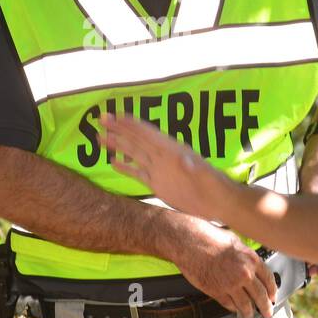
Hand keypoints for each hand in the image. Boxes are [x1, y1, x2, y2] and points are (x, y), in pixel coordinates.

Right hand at [101, 113, 227, 220]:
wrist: (217, 203)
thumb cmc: (214, 186)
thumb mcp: (204, 175)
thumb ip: (193, 167)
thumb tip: (183, 159)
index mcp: (171, 150)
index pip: (147, 133)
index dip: (131, 124)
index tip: (115, 115)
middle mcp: (162, 157)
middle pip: (137, 139)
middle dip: (119, 129)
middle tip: (100, 119)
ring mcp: (159, 170)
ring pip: (134, 154)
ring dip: (118, 145)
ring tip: (100, 138)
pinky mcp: (157, 184)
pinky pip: (138, 173)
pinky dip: (125, 167)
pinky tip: (113, 162)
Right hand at [174, 216, 276, 317]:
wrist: (189, 242)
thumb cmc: (209, 236)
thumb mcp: (234, 241)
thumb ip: (245, 255)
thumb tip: (250, 264)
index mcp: (251, 259)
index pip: (268, 279)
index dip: (272, 290)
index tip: (273, 296)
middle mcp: (244, 274)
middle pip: (260, 296)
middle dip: (266, 306)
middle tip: (268, 312)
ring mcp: (230, 284)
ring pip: (245, 304)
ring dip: (249, 312)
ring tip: (250, 315)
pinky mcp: (216, 291)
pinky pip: (229, 305)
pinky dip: (233, 308)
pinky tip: (234, 309)